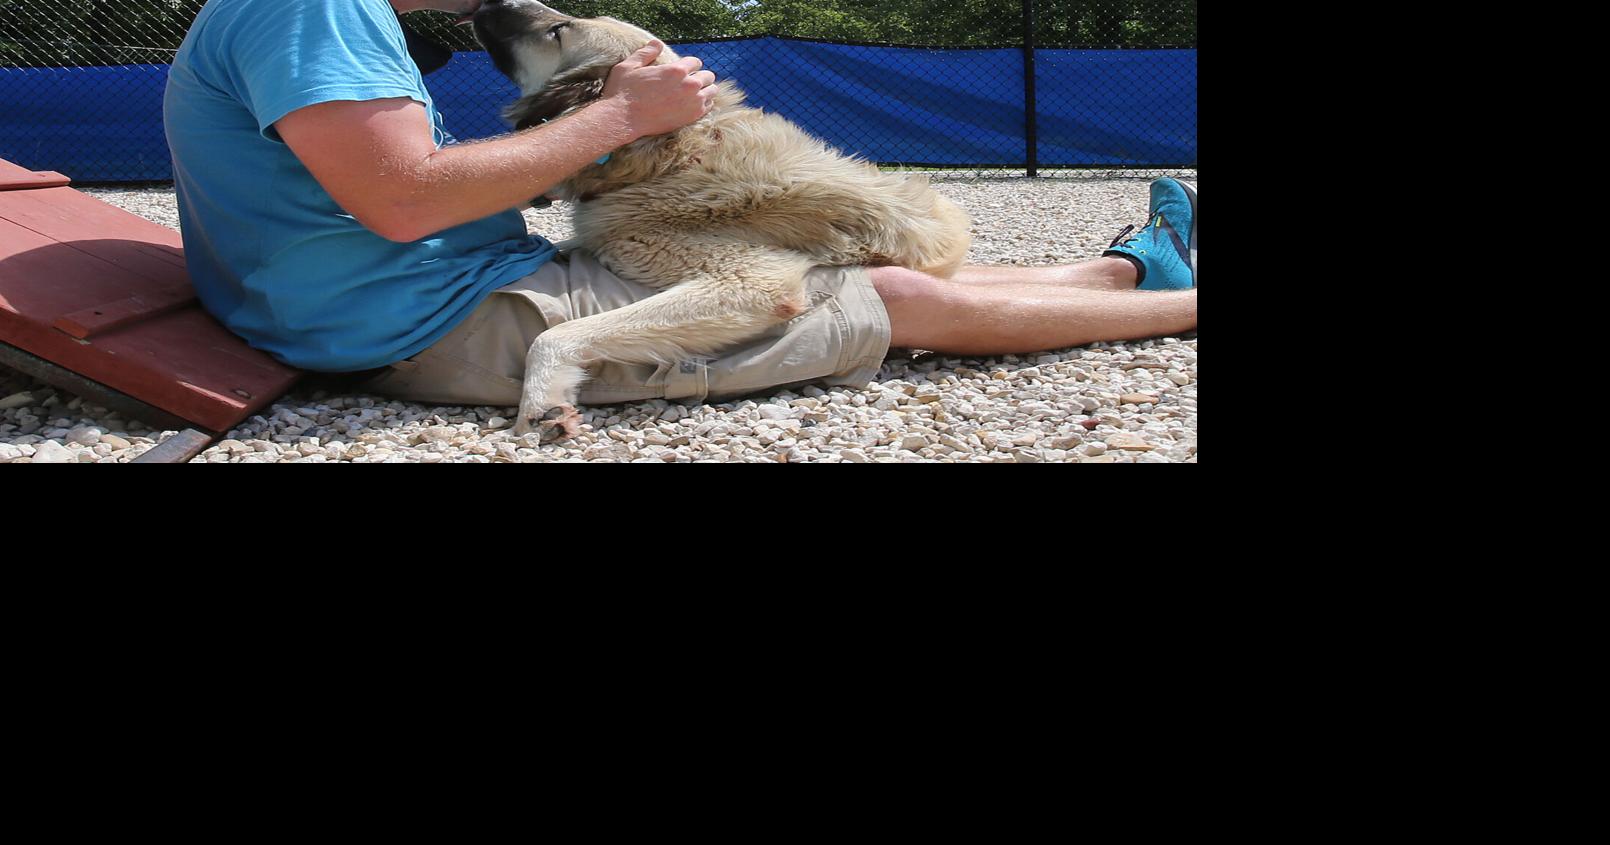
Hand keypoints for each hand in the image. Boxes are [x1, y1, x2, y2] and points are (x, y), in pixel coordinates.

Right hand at [601, 41, 717, 139]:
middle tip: (690, 82)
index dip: (689, 65)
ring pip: (712, 91)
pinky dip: (704, 104)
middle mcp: (688, 85)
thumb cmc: (623, 91)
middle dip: (700, 76)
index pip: (695, 62)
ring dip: (705, 90)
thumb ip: (646, 53)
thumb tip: (657, 43)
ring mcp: (693, 102)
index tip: (684, 70)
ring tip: (695, 93)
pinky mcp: (692, 117)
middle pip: (707, 76)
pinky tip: (694, 104)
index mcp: (676, 70)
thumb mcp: (629, 65)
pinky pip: (709, 107)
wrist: (623, 119)